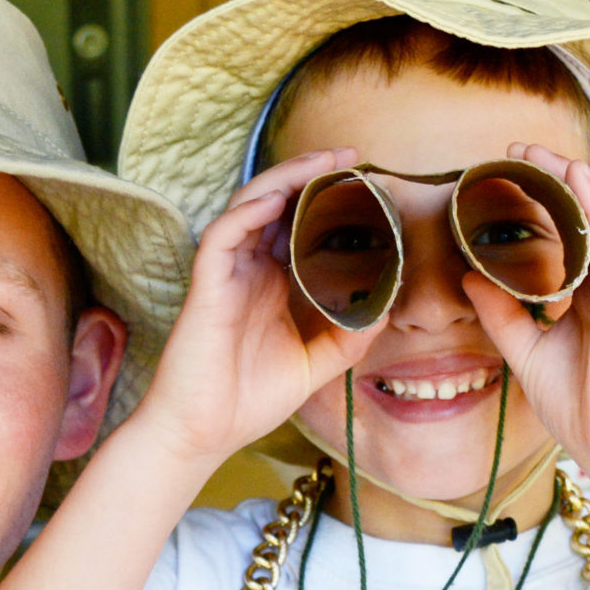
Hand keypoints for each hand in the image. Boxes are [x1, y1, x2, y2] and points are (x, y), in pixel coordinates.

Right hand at [127, 149, 382, 464]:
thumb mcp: (313, 366)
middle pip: (277, 203)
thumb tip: (386, 309)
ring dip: (285, 178)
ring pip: (250, 205)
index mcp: (272, 283)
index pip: (299, 225)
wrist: (203, 434)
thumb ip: (347, 338)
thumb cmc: (247, 401)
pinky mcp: (206, 285)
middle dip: (311, 173)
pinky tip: (278, 198)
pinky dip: (248, 211)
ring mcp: (226, 274)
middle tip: (351, 155)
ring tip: (322, 162)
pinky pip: (222, 234)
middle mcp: (249, 270)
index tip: (366, 182)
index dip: (327, 199)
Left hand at [461, 144, 589, 480]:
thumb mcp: (529, 352)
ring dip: (576, 179)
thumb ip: (504, 314)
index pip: (576, 233)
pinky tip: (577, 177)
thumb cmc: (586, 409)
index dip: (550, 201)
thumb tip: (470, 278)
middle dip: (559, 178)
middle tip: (519, 151)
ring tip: (540, 153)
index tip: (514, 176)